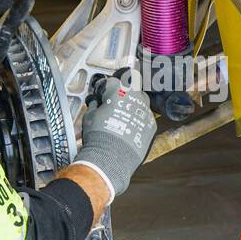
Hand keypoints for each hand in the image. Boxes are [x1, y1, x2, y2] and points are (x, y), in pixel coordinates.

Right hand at [71, 75, 156, 203]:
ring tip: (123, 116)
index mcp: (118, 91)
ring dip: (132, 105)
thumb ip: (95, 105)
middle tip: (113, 104)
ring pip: (140, 101)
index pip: (112, 82)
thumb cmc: (99, 136)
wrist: (112, 157)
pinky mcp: (151, 124)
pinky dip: (138, 120)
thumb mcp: (89, 116)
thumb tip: (95, 102)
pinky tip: (130, 128)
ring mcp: (145, 110)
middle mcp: (135, 97)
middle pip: (130, 88)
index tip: (101, 95)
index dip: (105, 88)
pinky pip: (145, 117)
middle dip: (122, 94)